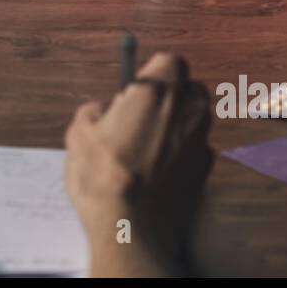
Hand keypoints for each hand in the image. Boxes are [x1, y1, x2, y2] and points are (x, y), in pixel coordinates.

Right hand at [64, 52, 212, 276]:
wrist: (130, 226)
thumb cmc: (102, 174)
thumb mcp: (79, 132)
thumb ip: (97, 110)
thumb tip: (107, 111)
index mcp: (156, 92)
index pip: (170, 61)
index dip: (152, 71)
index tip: (135, 88)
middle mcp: (187, 111)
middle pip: (190, 89)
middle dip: (172, 97)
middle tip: (143, 116)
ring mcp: (202, 142)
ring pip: (196, 121)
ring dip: (178, 126)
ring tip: (149, 149)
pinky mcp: (207, 171)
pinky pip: (196, 152)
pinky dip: (182, 157)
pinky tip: (159, 174)